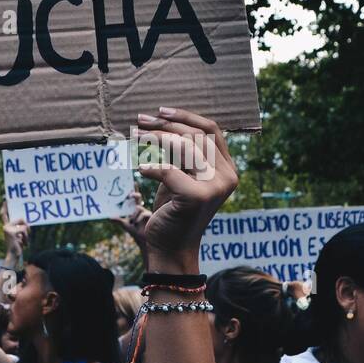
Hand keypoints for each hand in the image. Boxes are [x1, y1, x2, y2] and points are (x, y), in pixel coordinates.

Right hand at [1, 203, 27, 259]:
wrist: (13, 255)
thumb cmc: (17, 246)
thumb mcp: (19, 235)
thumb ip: (20, 228)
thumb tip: (27, 223)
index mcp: (7, 226)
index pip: (4, 214)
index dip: (5, 207)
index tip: (6, 199)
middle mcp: (6, 226)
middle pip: (21, 219)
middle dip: (27, 227)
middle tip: (25, 236)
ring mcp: (8, 229)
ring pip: (24, 226)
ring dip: (27, 234)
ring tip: (25, 242)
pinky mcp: (11, 232)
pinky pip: (24, 230)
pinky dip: (26, 238)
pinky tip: (24, 244)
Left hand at [113, 192, 151, 244]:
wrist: (142, 239)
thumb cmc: (135, 230)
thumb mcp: (124, 224)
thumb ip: (118, 220)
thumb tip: (109, 218)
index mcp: (134, 208)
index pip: (134, 198)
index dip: (134, 189)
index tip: (133, 182)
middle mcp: (140, 208)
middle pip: (138, 198)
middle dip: (134, 194)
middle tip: (129, 194)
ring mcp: (145, 211)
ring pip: (138, 208)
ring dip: (134, 215)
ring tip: (133, 222)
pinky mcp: (150, 216)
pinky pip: (142, 214)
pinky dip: (138, 219)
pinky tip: (136, 224)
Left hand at [134, 108, 237, 273]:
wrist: (170, 250)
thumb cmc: (173, 213)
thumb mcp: (181, 178)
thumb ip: (184, 155)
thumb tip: (164, 122)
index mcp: (227, 170)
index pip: (211, 130)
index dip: (186, 116)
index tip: (160, 112)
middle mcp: (227, 177)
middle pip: (196, 134)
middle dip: (166, 124)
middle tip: (141, 120)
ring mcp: (214, 187)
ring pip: (184, 146)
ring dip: (155, 137)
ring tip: (135, 135)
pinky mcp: (196, 196)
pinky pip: (168, 169)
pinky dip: (150, 167)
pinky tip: (140, 171)